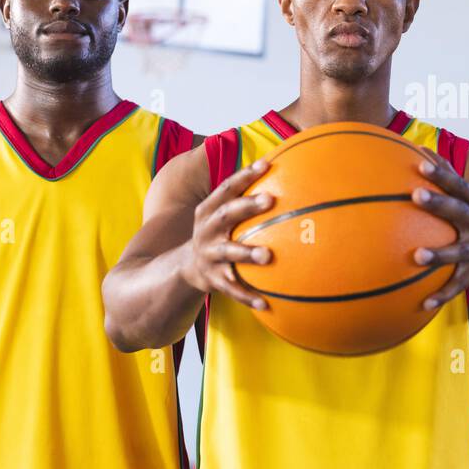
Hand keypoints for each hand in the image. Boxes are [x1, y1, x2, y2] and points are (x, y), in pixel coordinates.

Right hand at [181, 157, 274, 309]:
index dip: (245, 175)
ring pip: (229, 253)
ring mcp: (209, 255)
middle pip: (226, 214)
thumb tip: (282, 170)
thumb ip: (244, 197)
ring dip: (247, 253)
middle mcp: (206, 230)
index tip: (266, 164)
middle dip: (247, 206)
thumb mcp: (222, 213)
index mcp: (209, 210)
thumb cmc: (219, 232)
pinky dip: (248, 296)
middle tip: (270, 199)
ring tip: (268, 255)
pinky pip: (232, 288)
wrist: (186, 267)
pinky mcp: (213, 279)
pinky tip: (266, 303)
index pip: (226, 188)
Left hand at [411, 150, 468, 309]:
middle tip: (416, 195)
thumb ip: (448, 178)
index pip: (460, 185)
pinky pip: (457, 286)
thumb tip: (421, 149)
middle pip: (459, 212)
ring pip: (458, 253)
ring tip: (417, 257)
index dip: (442, 174)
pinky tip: (424, 304)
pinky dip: (442, 295)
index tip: (421, 162)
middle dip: (439, 204)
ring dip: (439, 255)